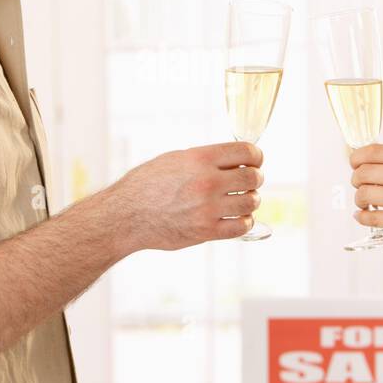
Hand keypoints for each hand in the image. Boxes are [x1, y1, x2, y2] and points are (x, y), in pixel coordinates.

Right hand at [111, 142, 264, 251]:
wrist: (126, 215)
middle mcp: (207, 182)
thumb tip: (233, 159)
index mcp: (200, 159)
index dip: (256, 156)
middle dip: (255, 178)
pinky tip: (236, 217)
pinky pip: (242, 226)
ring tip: (241, 200)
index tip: (255, 160)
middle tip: (249, 182)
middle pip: (253, 177)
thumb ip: (205, 159)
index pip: (247, 152)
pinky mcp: (206, 231)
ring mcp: (208, 208)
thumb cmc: (147, 184)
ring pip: (251, 202)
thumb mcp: (174, 159)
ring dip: (250, 201)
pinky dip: (244, 221)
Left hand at [349, 144, 382, 265]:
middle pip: (363, 172)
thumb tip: (363, 161)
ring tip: (367, 204)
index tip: (354, 165)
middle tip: (361, 187)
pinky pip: (368, 217)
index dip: (356, 158)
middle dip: (356, 180)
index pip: (373, 151)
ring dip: (359, 200)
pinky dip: (362, 217)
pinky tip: (365, 216)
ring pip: (362, 194)